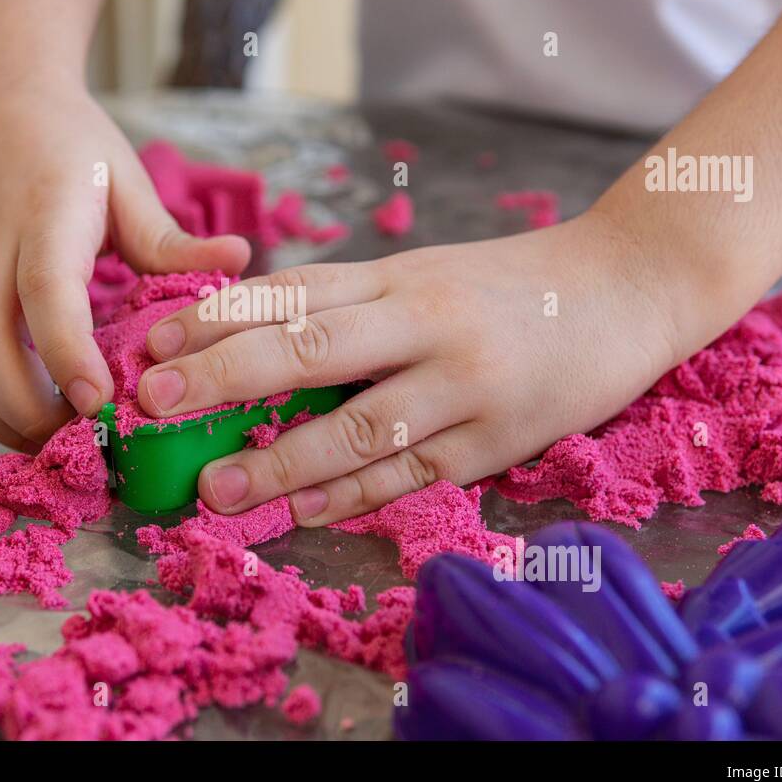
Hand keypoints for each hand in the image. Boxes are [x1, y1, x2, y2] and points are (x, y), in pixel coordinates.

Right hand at [0, 76, 249, 451]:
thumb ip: (172, 237)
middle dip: (26, 408)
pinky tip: (11, 414)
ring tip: (44, 440)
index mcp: (45, 214)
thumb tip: (239, 259)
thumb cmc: (67, 139)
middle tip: (79, 440)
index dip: (68, 354)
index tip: (99, 403)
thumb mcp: (126, 178)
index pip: (46, 293)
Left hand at [137, 211, 694, 524]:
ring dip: (281, 459)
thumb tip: (252, 332)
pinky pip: (414, 472)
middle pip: (311, 346)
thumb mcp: (427, 272)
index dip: (216, 316)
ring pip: (359, 425)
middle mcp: (425, 323)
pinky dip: (355, 494)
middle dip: (225, 375)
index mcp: (400, 276)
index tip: (154, 339)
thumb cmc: (511, 284)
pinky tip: (305, 509)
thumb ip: (353, 300)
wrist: (628, 285)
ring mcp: (464, 384)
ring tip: (217, 487)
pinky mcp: (497, 438)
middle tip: (155, 402)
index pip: (293, 292)